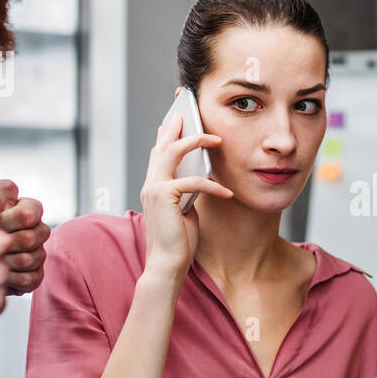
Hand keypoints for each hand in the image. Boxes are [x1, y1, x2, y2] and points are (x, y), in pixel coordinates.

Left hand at [0, 179, 48, 294]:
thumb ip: (0, 190)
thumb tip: (9, 206)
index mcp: (30, 209)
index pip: (29, 214)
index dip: (6, 219)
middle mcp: (39, 231)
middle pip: (30, 239)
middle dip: (2, 242)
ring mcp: (38, 254)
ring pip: (29, 260)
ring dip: (3, 260)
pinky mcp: (34, 276)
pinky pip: (29, 280)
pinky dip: (8, 278)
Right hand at [141, 111, 231, 279]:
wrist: (167, 266)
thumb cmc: (178, 243)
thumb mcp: (185, 211)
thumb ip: (188, 193)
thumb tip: (199, 180)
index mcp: (153, 188)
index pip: (158, 154)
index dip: (165, 135)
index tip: (174, 120)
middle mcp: (150, 185)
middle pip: (162, 146)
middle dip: (176, 127)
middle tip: (188, 112)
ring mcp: (154, 189)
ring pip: (173, 153)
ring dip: (196, 142)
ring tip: (216, 140)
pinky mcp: (164, 197)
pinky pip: (193, 182)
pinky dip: (212, 186)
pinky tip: (227, 193)